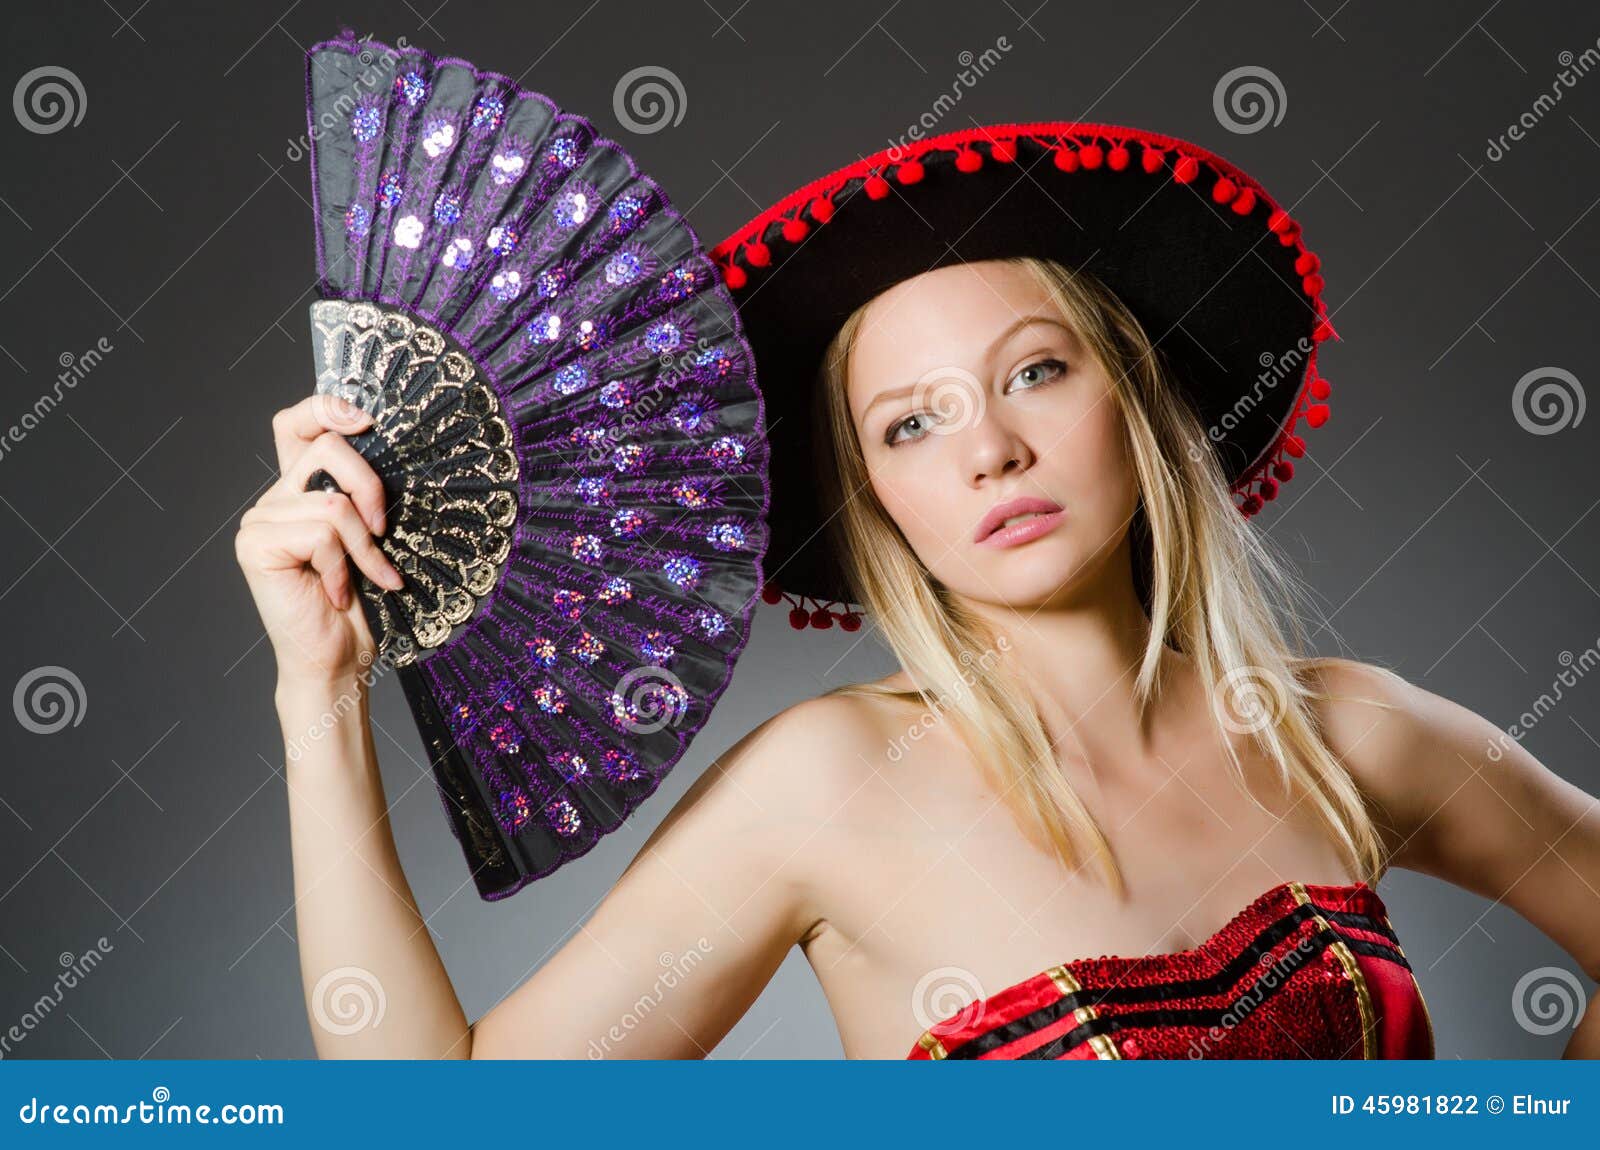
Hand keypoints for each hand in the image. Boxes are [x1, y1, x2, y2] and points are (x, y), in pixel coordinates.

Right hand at [235, 395, 404, 687]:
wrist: (338, 659)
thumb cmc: (362, 602)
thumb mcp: (372, 537)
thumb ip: (364, 494)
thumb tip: (386, 448)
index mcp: (300, 488)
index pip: (297, 422)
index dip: (326, 406)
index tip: (365, 420)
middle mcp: (275, 497)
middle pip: (326, 448)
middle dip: (371, 486)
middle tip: (385, 531)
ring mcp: (260, 520)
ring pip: (333, 502)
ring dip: (365, 547)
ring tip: (369, 578)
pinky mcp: (256, 544)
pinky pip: (322, 533)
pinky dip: (345, 567)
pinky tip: (340, 595)